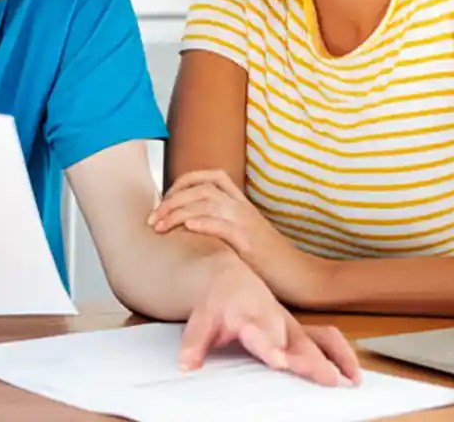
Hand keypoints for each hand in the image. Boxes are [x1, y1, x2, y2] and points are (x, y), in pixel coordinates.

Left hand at [149, 170, 327, 305]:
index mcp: (242, 204)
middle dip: (171, 200)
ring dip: (178, 211)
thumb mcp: (245, 237)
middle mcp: (243, 208)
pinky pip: (224, 225)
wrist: (300, 276)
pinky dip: (203, 222)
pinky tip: (187, 227)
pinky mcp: (249, 243)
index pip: (211, 176)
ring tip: (160, 226)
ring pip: (207, 202)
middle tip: (152, 218)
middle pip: (202, 188)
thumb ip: (224, 228)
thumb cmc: (271, 262)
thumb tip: (192, 230)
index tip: (165, 199)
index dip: (183, 182)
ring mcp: (247, 223)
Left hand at [179, 261, 360, 386]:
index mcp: (250, 316)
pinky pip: (328, 339)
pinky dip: (343, 354)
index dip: (270, 347)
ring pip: (320, 339)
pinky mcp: (301, 330)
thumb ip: (194, 343)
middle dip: (311, 360)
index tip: (279, 360)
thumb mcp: (202, 319)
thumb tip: (186, 366)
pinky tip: (353, 376)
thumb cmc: (217, 302)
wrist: (229, 277)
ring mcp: (292, 325)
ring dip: (335, 357)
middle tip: (326, 378)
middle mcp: (276, 320)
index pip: (262, 335)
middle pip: (298, 341)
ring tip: (349, 381)